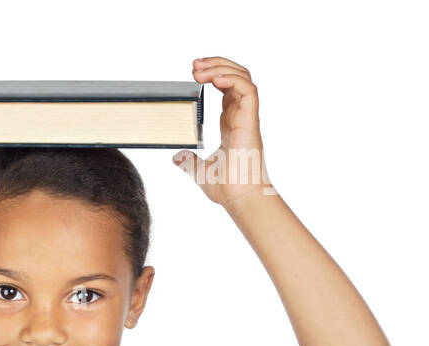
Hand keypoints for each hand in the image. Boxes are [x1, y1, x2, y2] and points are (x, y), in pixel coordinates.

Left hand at [172, 56, 272, 206]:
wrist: (239, 197)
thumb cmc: (226, 186)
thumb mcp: (200, 170)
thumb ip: (189, 161)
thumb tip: (177, 157)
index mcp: (231, 123)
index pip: (227, 89)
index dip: (214, 75)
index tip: (195, 72)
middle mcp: (240, 116)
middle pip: (236, 77)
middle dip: (217, 65)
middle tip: (194, 64)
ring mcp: (247, 117)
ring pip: (243, 78)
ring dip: (221, 68)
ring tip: (198, 68)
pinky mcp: (250, 120)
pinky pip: (247, 89)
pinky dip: (231, 79)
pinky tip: (214, 78)